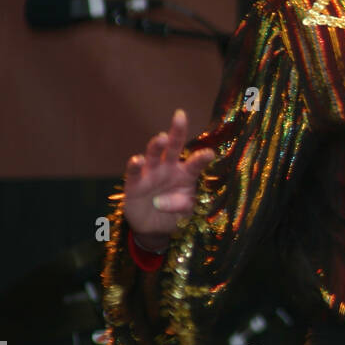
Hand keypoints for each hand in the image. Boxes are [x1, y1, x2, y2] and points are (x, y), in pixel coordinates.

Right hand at [122, 109, 216, 241]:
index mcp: (186, 174)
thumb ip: (181, 206)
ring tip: (161, 138)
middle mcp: (169, 169)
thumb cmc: (174, 214)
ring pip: (154, 155)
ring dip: (156, 146)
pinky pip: (134, 173)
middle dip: (177, 132)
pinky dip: (134, 166)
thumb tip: (163, 202)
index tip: (210, 154)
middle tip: (180, 116)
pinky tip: (137, 160)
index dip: (202, 157)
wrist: (154, 227)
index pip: (196, 163)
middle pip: (173, 147)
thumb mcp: (185, 214)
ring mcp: (151, 174)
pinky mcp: (135, 184)